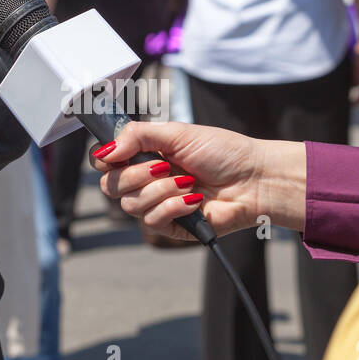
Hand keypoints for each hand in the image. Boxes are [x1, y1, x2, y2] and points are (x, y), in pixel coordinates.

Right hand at [91, 121, 304, 240]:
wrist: (254, 179)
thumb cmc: (222, 152)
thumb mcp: (177, 133)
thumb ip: (137, 135)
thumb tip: (105, 150)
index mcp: (144, 155)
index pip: (104, 162)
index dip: (104, 159)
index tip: (116, 155)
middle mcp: (146, 181)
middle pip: (110, 186)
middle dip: (136, 174)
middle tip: (163, 166)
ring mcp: (157, 204)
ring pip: (130, 205)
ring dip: (160, 191)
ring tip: (188, 182)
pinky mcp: (171, 226)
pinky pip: (151, 221)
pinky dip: (172, 207)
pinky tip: (194, 200)